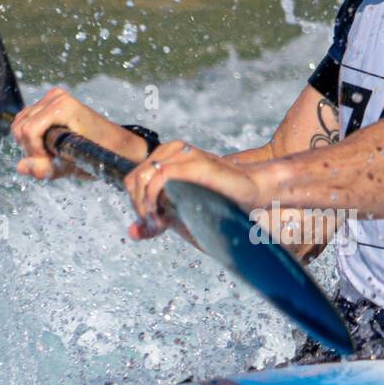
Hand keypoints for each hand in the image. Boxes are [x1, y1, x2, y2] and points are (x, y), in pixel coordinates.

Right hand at [11, 87, 147, 180]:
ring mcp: (52, 97)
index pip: (29, 130)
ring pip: (20, 123)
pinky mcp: (49, 103)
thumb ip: (45, 168)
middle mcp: (56, 97)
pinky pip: (26, 120)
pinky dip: (32, 137)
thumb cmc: (99, 156)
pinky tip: (49, 146)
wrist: (115, 145)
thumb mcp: (71, 167)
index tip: (50, 162)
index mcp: (63, 106)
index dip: (34, 152)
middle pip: (21, 126)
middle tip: (50, 160)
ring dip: (30, 144)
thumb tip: (20, 167)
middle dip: (31, 148)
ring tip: (51, 154)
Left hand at [124, 139, 266, 240]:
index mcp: (166, 158)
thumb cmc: (219, 204)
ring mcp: (183, 154)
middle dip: (140, 207)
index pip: (132, 180)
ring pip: (142, 177)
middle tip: (158, 224)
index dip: (137, 204)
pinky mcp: (195, 162)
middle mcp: (172, 151)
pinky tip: (167, 216)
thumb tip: (131, 233)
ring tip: (163, 222)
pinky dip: (156, 199)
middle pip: (133, 180)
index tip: (155, 223)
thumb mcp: (181, 216)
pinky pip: (161, 176)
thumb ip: (154, 222)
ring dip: (146, 205)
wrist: (253, 192)